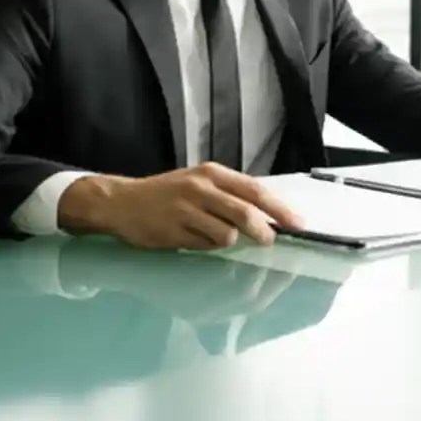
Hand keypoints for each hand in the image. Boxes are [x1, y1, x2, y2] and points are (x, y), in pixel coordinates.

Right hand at [58, 163, 303, 249]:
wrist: (122, 202)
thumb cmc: (167, 194)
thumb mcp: (200, 183)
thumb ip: (230, 196)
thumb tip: (267, 217)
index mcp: (212, 173)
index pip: (255, 190)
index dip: (279, 208)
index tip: (298, 223)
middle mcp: (201, 188)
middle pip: (245, 212)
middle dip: (264, 231)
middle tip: (270, 241)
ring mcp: (186, 209)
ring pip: (227, 234)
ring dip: (230, 241)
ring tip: (214, 235)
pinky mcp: (174, 230)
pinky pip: (205, 245)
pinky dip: (208, 247)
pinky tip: (194, 238)